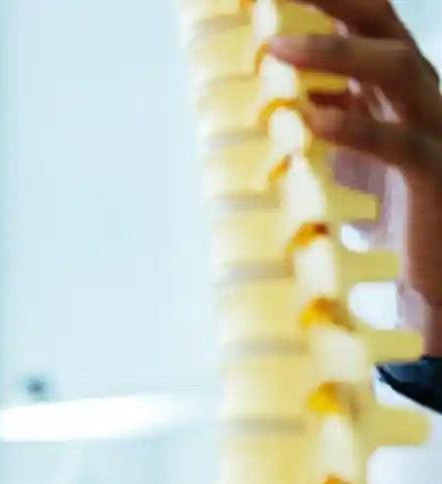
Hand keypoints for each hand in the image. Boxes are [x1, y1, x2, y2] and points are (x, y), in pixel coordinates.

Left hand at [266, 0, 441, 353]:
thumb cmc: (382, 209)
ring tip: (277, 49)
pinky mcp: (433, 171)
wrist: (431, 268)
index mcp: (388, 84)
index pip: (357, 21)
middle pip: (380, 22)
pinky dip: (354, 127)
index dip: (318, 0)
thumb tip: (248, 101)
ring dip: (334, 53)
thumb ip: (307, 120)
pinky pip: (398, 141)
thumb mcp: (337, 153)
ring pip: (396, 67)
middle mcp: (415, 92)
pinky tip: (312, 122)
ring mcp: (431, 126)